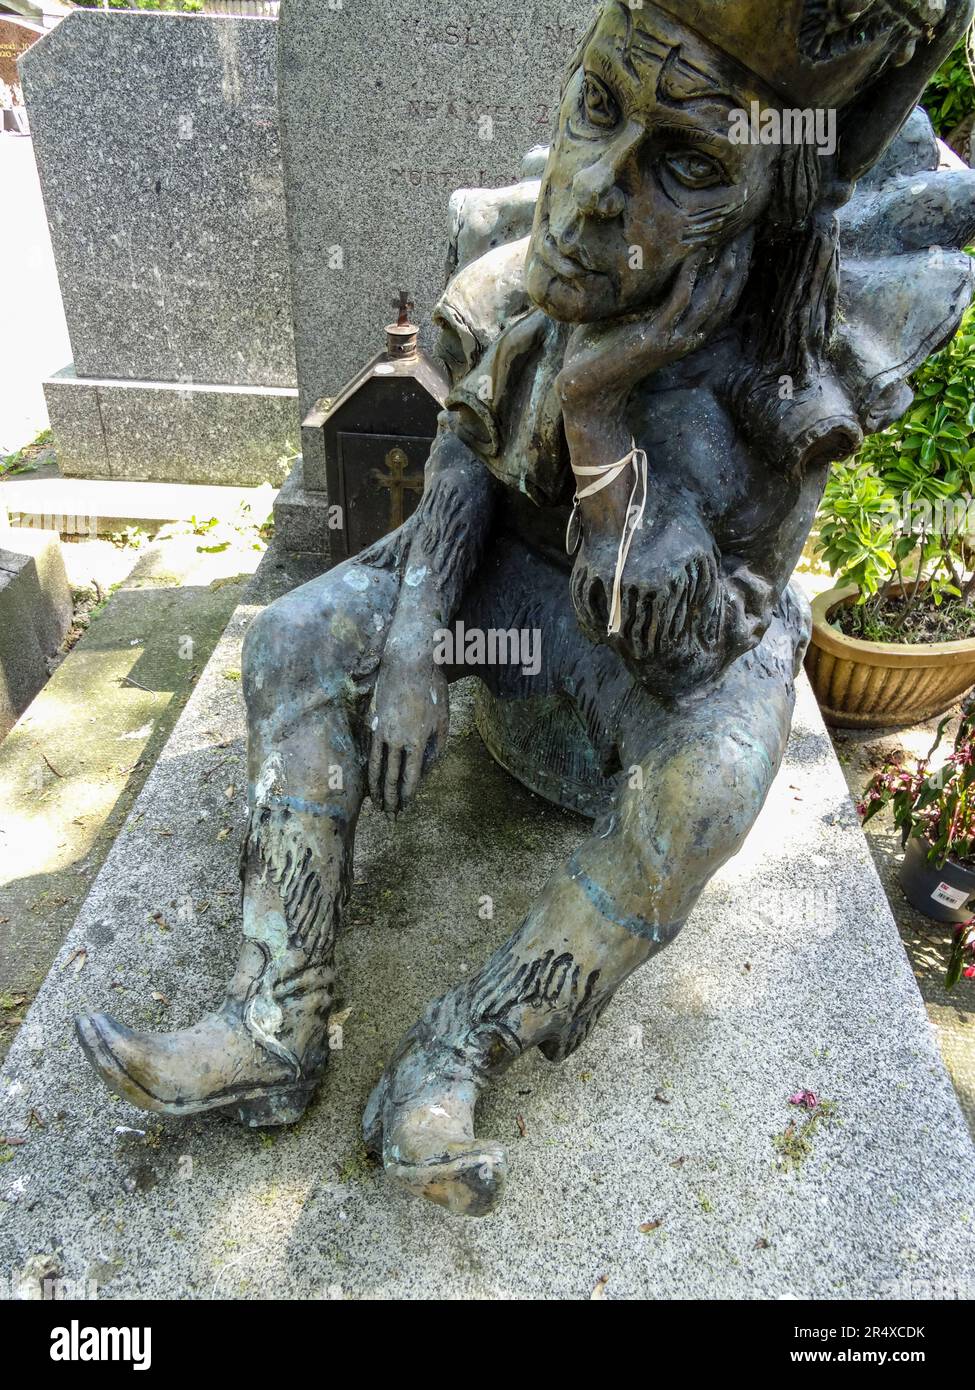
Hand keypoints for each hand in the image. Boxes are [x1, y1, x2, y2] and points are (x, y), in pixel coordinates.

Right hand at [368, 642, 448, 813]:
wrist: (407, 662)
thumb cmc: (431, 688)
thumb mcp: (443, 718)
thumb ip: (437, 746)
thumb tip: (428, 769)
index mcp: (416, 740)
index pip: (411, 776)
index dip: (409, 795)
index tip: (406, 807)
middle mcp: (395, 739)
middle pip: (391, 777)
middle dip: (391, 800)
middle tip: (391, 817)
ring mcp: (381, 731)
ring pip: (376, 767)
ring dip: (377, 790)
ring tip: (378, 806)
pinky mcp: (373, 722)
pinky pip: (370, 752)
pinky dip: (370, 770)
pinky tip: (370, 780)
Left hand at [555, 239, 747, 416]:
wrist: (587, 389)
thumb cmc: (603, 351)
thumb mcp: (634, 319)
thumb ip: (648, 295)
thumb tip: (646, 257)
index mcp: (687, 334)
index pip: (724, 299)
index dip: (739, 270)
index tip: (745, 240)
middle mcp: (687, 338)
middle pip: (725, 297)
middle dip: (738, 264)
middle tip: (747, 230)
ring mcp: (672, 339)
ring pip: (709, 300)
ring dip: (722, 268)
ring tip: (731, 239)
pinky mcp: (653, 338)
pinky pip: (678, 302)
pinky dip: (689, 277)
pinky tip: (696, 253)